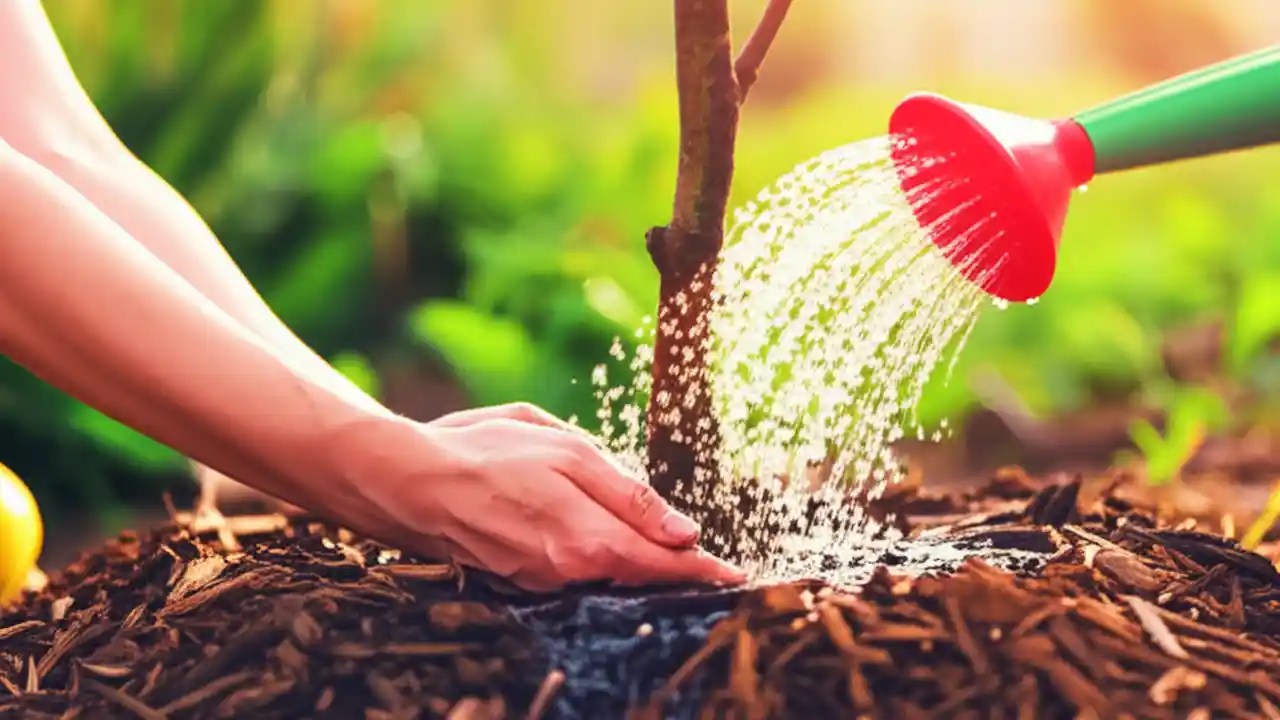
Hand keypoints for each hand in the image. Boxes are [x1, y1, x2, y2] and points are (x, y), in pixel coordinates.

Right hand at [347, 403, 745, 591]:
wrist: (408, 481)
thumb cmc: (487, 452)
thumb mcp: (566, 450)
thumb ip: (629, 495)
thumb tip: (683, 531)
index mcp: (588, 540)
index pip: (664, 566)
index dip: (704, 572)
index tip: (738, 576)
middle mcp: (569, 574)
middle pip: (640, 578)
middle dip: (678, 571)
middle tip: (715, 565)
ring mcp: (543, 583)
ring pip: (609, 577)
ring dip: (640, 566)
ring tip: (672, 554)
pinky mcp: (522, 581)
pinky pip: (576, 575)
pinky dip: (601, 563)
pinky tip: (609, 543)